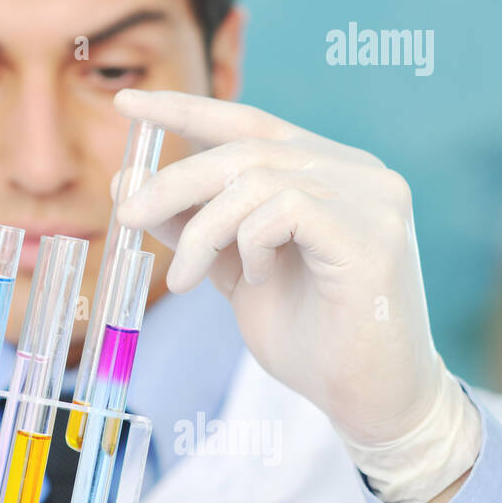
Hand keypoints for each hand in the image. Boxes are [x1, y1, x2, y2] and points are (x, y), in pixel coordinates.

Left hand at [113, 90, 478, 502]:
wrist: (367, 399)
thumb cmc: (308, 334)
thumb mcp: (230, 269)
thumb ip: (190, 223)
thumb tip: (126, 182)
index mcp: (324, 169)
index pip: (248, 121)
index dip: (185, 108)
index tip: (126, 103)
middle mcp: (355, 169)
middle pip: (243, 149)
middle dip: (173, 181)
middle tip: (127, 215)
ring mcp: (372, 196)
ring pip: (256, 179)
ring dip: (202, 230)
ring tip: (185, 280)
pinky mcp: (375, 231)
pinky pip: (285, 209)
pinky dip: (252, 243)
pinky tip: (258, 279)